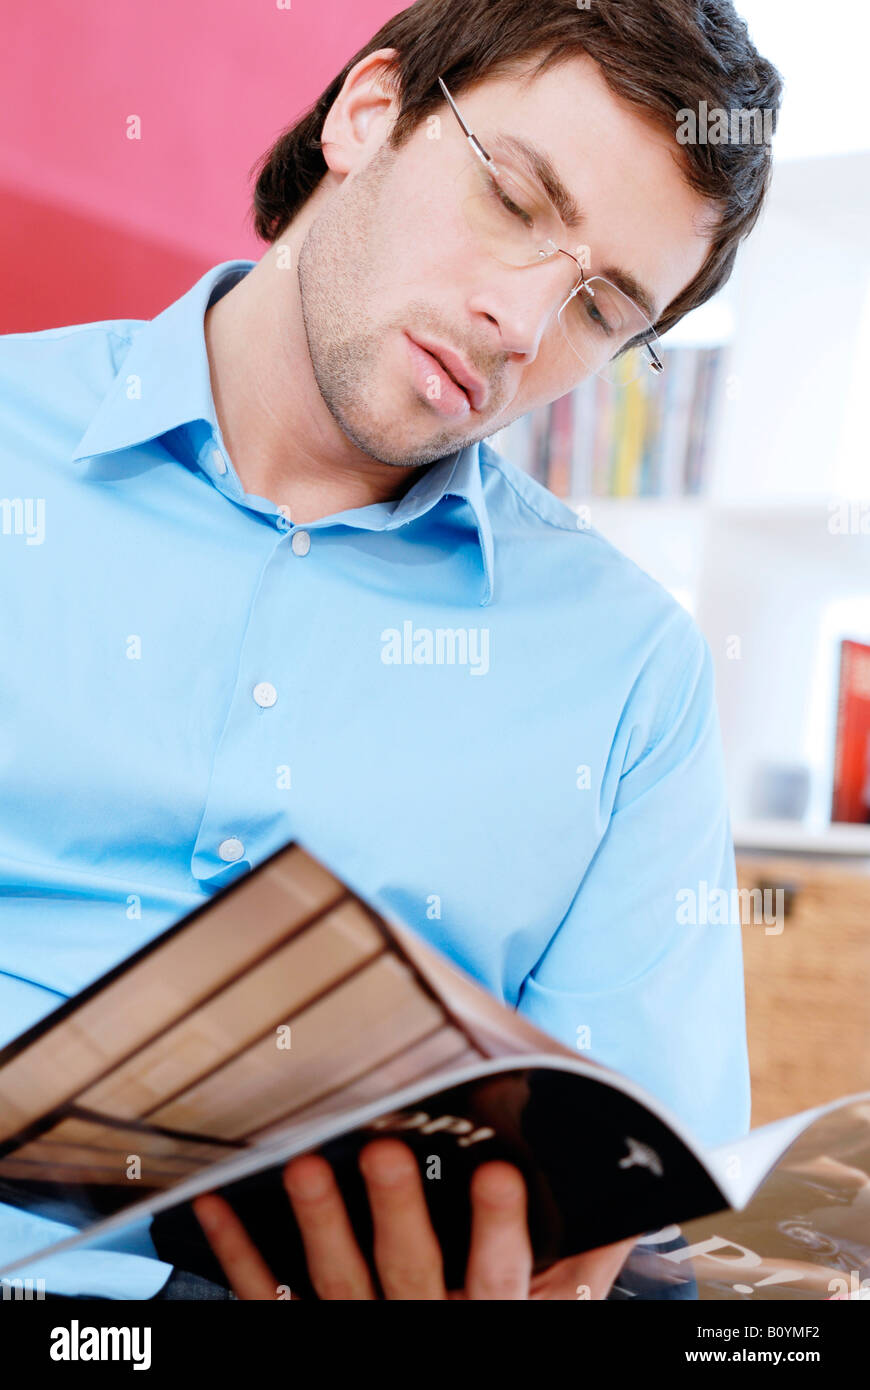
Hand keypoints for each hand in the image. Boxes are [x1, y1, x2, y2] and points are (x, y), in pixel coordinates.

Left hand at [193, 1137, 638, 1299]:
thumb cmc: (501, 1339)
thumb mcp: (558, 1318)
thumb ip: (589, 1267)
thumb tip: (633, 1203)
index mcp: (491, 1319)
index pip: (500, 1278)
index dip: (497, 1228)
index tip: (496, 1171)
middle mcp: (425, 1329)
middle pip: (410, 1275)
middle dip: (397, 1213)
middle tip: (383, 1151)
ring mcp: (360, 1335)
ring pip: (336, 1285)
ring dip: (319, 1225)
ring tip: (304, 1168)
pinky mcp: (307, 1340)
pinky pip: (268, 1301)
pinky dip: (239, 1255)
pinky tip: (214, 1205)